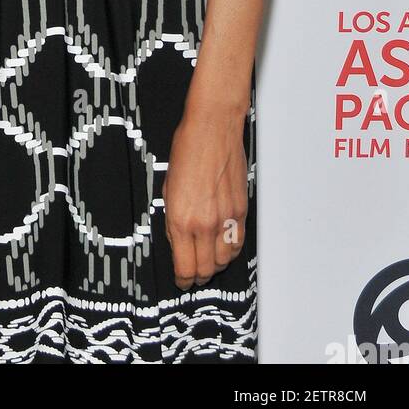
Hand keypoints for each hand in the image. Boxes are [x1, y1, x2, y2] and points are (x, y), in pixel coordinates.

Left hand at [162, 103, 249, 289]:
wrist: (213, 128)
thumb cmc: (188, 149)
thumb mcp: (167, 187)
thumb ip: (173, 219)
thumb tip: (176, 241)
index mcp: (182, 219)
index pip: (185, 267)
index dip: (182, 279)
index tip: (181, 280)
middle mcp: (206, 223)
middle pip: (206, 269)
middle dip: (198, 275)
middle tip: (192, 274)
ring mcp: (226, 218)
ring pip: (225, 260)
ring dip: (215, 265)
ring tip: (207, 262)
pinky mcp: (241, 210)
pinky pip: (238, 242)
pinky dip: (230, 250)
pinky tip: (223, 247)